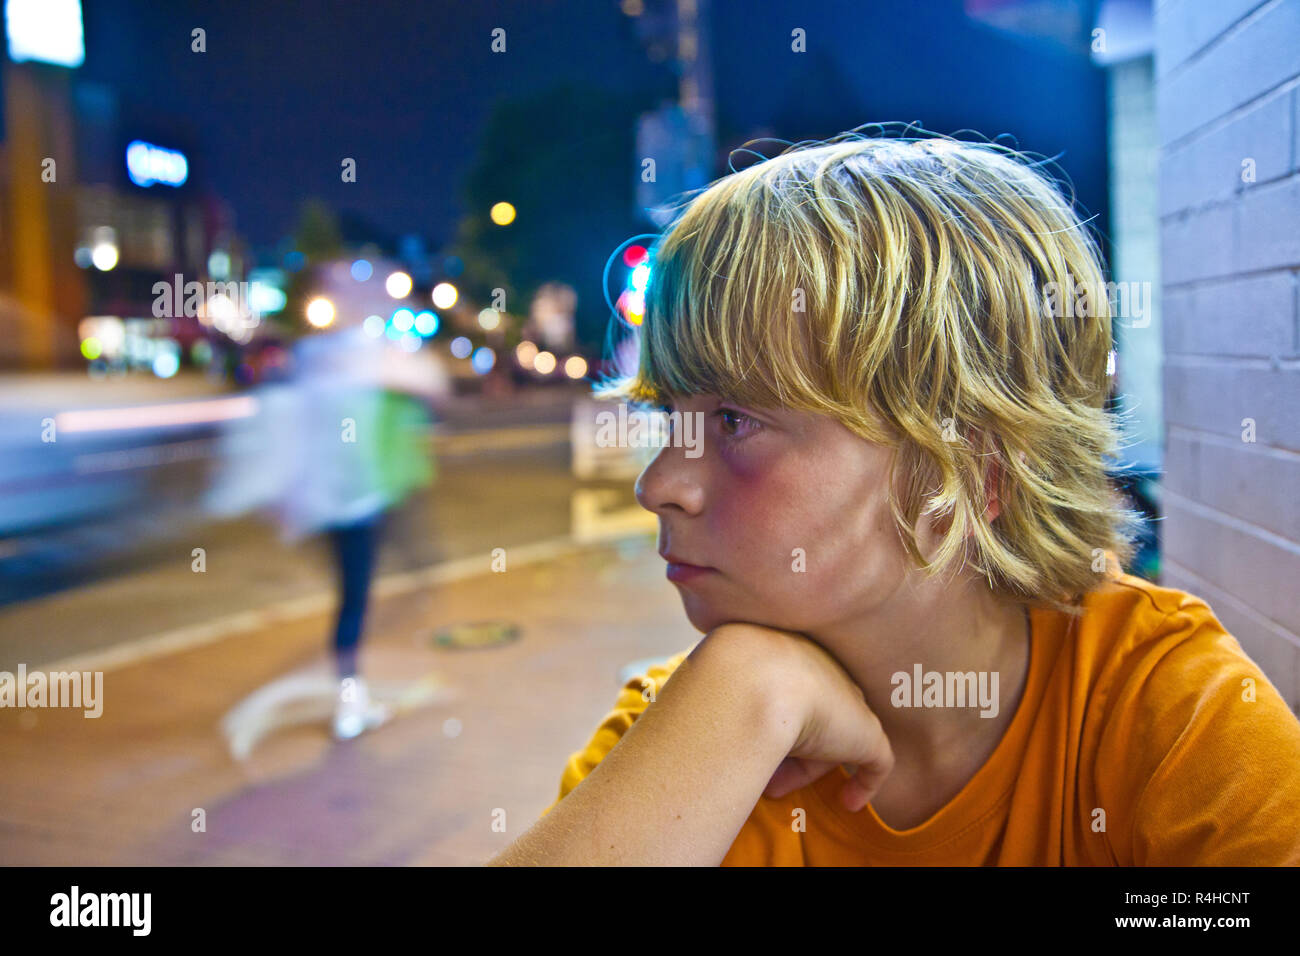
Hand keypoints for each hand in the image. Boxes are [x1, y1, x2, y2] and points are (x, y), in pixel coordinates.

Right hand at [709, 622, 893, 812]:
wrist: (748, 684)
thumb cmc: (722, 681)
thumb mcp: (718, 680)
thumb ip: (726, 696)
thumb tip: (716, 726)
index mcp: (786, 647)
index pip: (786, 686)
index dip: (768, 721)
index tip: (744, 740)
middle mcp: (820, 666)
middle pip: (812, 711)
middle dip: (788, 745)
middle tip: (757, 770)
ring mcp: (847, 698)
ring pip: (832, 737)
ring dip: (806, 767)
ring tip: (772, 786)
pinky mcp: (867, 734)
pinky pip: (876, 762)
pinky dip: (864, 784)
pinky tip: (848, 802)